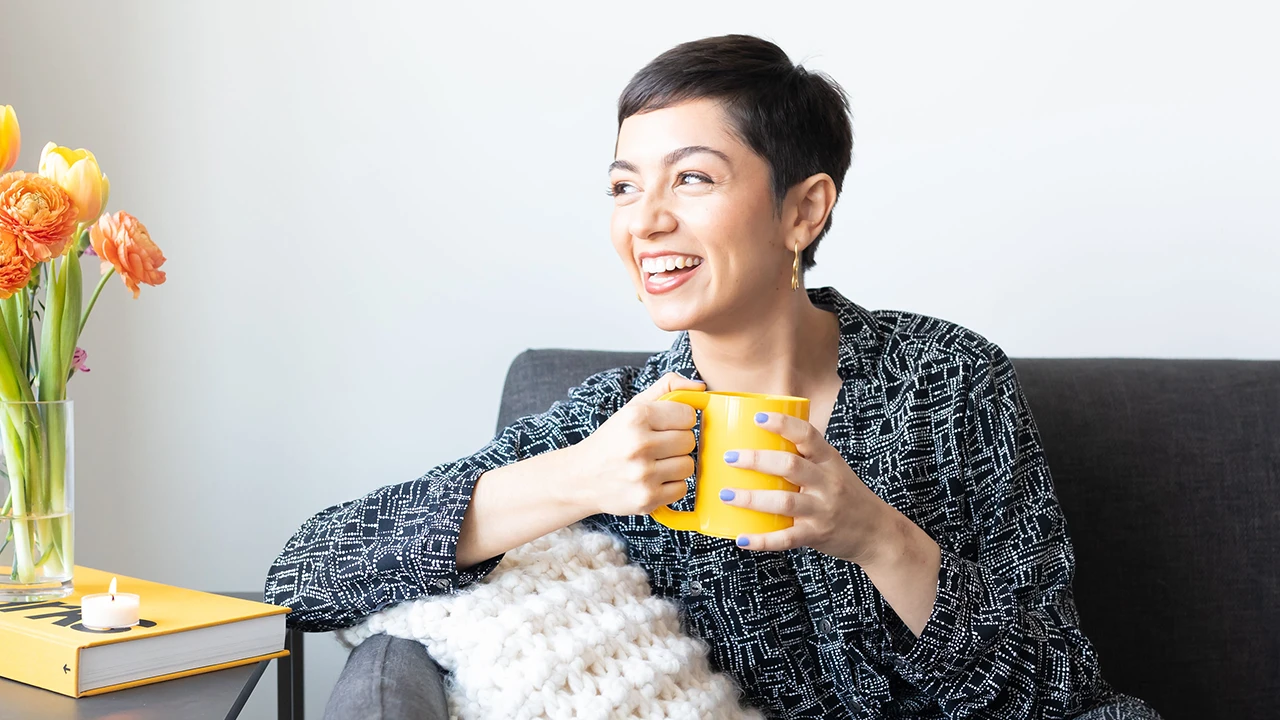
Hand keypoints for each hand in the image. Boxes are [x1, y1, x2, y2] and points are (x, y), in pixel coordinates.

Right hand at [572, 372, 704, 516]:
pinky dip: (672, 485)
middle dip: (678, 443)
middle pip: (689, 441)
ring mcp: (643, 475)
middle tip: (659, 446)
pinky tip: (654, 480)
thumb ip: (667, 388)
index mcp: (636, 417)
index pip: (687, 415)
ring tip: (656, 463)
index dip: (680, 420)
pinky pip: (682, 489)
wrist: (581, 478)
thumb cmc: (613, 440)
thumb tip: (700, 388)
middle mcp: (639, 445)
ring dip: (676, 465)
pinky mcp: (646, 499)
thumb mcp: (633, 407)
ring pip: (688, 465)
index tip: (668, 425)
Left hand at [718, 411, 895, 565]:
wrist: (878, 532)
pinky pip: (786, 539)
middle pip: (790, 466)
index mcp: (829, 460)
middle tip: (729, 457)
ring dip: (752, 498)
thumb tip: (758, 440)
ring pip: (784, 502)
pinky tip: (741, 538)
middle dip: (756, 460)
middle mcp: (827, 483)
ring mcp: (822, 510)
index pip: (808, 435)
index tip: (758, 418)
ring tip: (726, 495)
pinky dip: (762, 540)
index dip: (783, 424)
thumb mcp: (832, 469)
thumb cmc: (846, 495)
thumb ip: (804, 457)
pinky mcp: (817, 535)